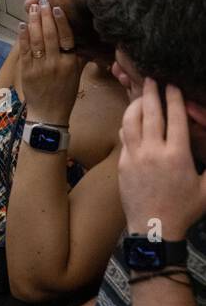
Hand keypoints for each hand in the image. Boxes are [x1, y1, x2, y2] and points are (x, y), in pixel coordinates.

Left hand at [16, 0, 83, 123]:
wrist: (49, 114)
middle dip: (44, 16)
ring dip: (33, 22)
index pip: (67, 37)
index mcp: (70, 63)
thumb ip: (78, 57)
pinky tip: (22, 25)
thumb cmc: (64, 94)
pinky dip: (23, 36)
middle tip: (41, 1)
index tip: (56, 7)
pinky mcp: (27, 70)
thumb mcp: (76, 75)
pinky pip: (24, 50)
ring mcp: (40, 66)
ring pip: (36, 40)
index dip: (61, 21)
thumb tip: (81, 39)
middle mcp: (56, 63)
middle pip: (49, 35)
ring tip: (32, 8)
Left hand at [117, 78, 205, 239]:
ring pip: (132, 122)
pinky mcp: (122, 162)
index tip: (172, 86)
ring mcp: (135, 156)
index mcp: (177, 155)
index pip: (175, 118)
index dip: (174, 99)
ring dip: (135, 104)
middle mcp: (154, 151)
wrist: (153, 226)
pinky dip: (128, 123)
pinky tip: (131, 118)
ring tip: (139, 94)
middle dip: (151, 93)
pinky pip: (124, 136)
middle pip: (150, 114)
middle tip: (151, 79)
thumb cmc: (184, 209)